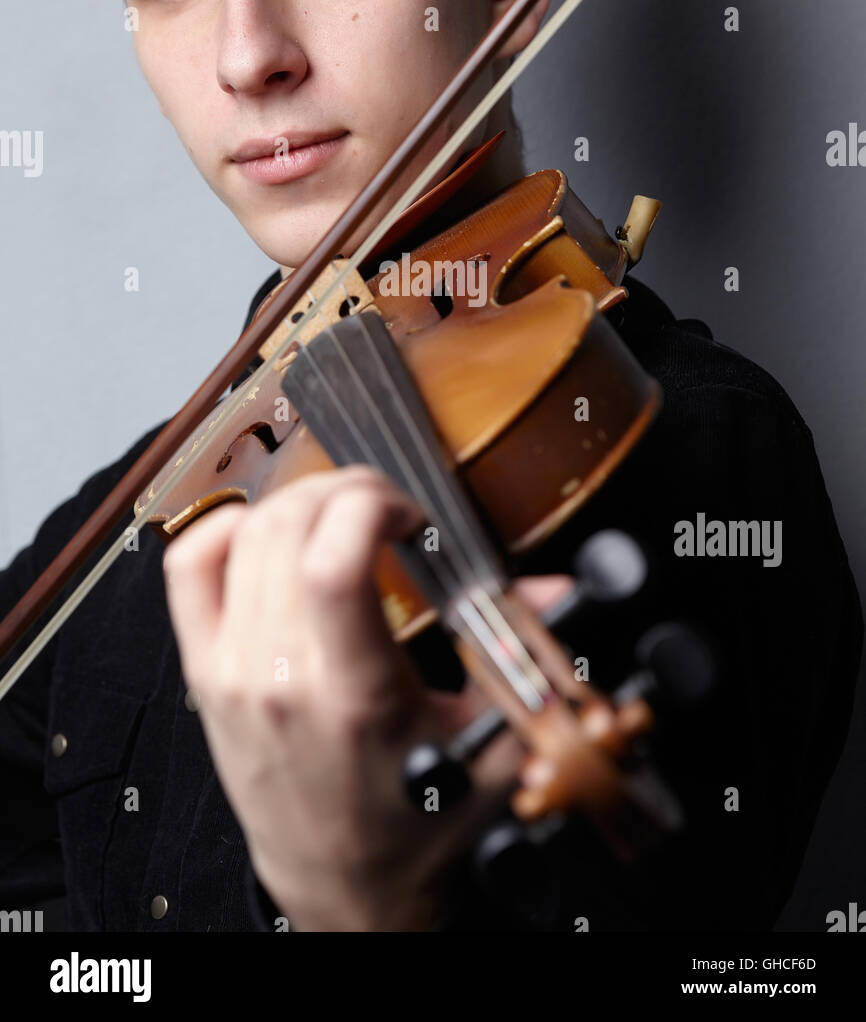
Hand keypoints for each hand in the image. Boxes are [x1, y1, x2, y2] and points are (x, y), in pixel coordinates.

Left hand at [163, 464, 571, 931]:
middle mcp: (281, 678)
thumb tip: (558, 589)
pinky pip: (190, 568)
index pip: (333, 563)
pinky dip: (226, 527)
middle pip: (289, 528)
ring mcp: (233, 672)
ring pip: (245, 535)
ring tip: (344, 517)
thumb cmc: (412, 826)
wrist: (343, 891)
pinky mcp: (206, 674)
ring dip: (302, 501)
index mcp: (354, 697)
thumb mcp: (485, 747)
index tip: (413, 517)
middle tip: (388, 510)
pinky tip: (271, 532)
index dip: (374, 506)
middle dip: (348, 490)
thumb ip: (522, 658)